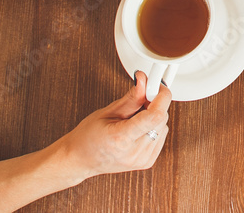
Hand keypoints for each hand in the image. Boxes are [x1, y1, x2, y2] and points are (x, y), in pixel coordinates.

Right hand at [56, 72, 171, 182]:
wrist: (81, 160)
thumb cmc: (88, 137)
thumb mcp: (107, 112)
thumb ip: (131, 98)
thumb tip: (144, 81)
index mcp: (122, 139)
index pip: (154, 116)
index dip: (160, 97)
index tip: (157, 85)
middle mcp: (135, 153)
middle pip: (161, 119)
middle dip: (154, 104)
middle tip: (140, 99)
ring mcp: (142, 160)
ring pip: (163, 126)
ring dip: (153, 116)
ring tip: (133, 118)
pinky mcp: (148, 162)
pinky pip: (160, 135)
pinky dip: (153, 127)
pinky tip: (137, 128)